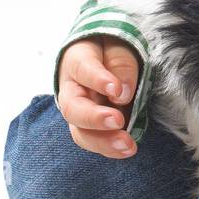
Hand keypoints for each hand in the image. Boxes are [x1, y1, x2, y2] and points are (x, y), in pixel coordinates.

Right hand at [56, 35, 141, 157]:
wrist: (104, 60)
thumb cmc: (111, 52)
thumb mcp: (119, 48)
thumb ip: (121, 66)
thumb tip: (122, 93)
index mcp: (76, 62)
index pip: (82, 69)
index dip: (98, 80)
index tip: (116, 89)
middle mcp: (71, 91)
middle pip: (73, 108)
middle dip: (94, 118)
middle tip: (118, 120)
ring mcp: (79, 113)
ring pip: (81, 132)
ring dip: (104, 142)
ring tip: (127, 145)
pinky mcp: (90, 128)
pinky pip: (94, 141)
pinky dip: (110, 148)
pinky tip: (127, 149)